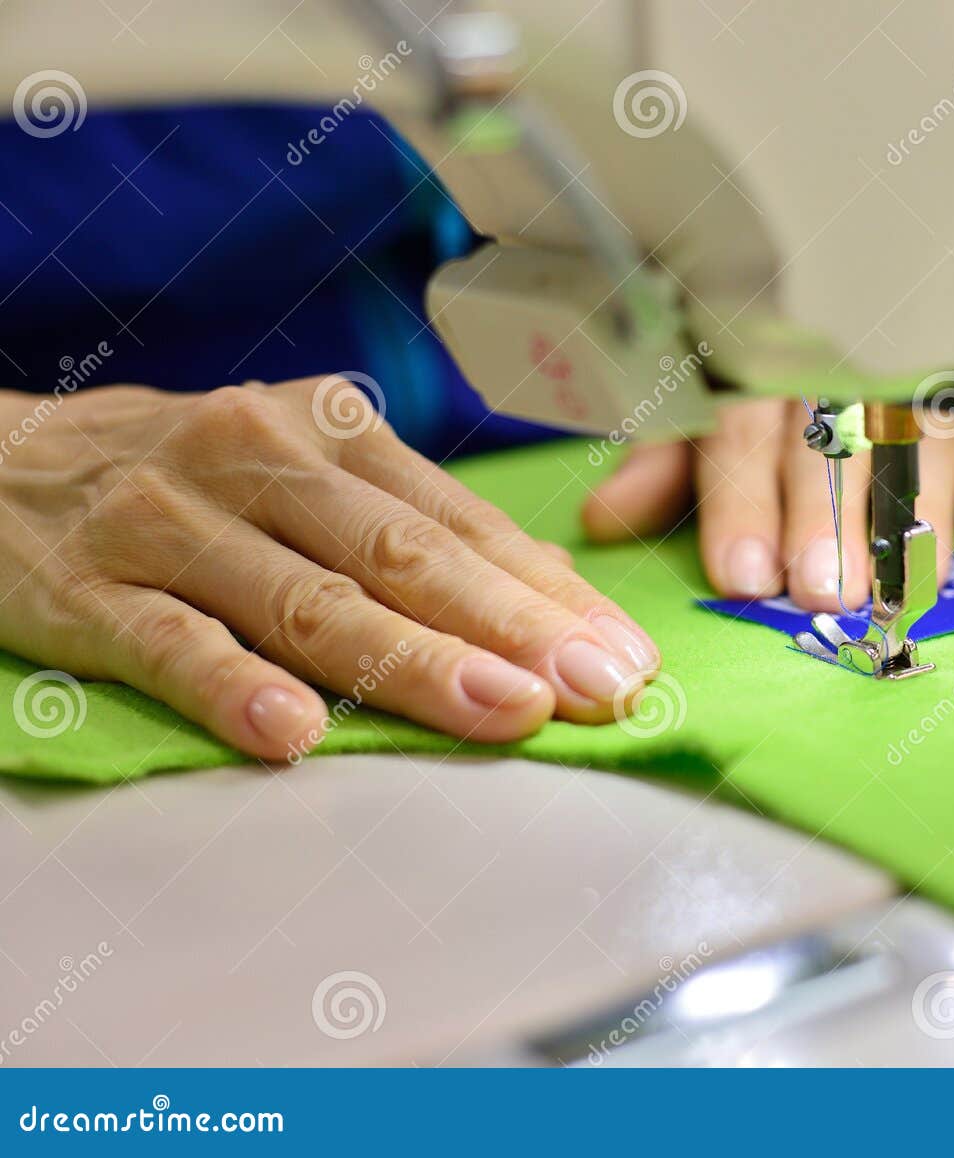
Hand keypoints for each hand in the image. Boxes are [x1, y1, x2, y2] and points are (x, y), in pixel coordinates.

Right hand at [0, 378, 657, 760]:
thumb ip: (411, 531)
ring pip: (307, 599)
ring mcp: (172, 520)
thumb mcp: (305, 476)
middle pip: (406, 557)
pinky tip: (292, 733)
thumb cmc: (187, 479)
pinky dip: (230, 685)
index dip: (550, 594)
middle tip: (600, 690)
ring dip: (411, 660)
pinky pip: (168, 641)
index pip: (463, 524)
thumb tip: (546, 604)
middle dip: (515, 628)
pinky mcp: (85, 586)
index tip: (628, 659)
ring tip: (500, 710)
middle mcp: (263, 462)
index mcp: (334, 435)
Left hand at [582, 399, 953, 608]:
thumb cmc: (757, 374)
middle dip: (828, 523)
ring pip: (914, 450)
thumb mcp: (698, 403)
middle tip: (826, 593)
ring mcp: (910, 391)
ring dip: (913, 521)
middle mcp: (832, 378)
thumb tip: (601, 521)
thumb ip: (663, 462)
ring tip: (910, 590)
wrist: (848, 281)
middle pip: (830, 448)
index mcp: (751, 371)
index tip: (743, 575)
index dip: (742, 505)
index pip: (741, 435)